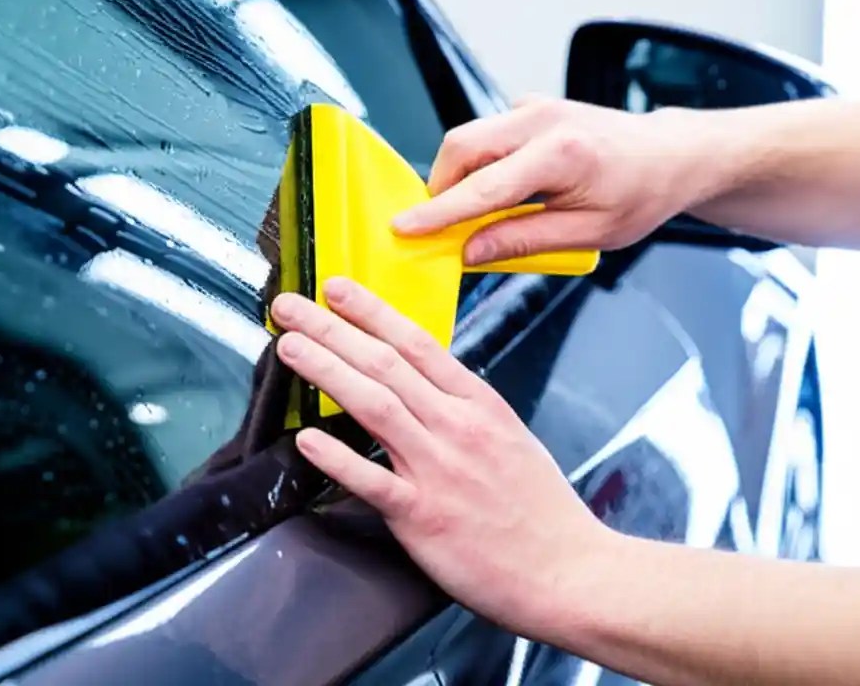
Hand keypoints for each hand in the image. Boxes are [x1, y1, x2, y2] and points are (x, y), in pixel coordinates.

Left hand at [269, 276, 613, 633]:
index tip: (337, 288)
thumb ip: (465, 410)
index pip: (417, 344)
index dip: (372, 312)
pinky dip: (338, 458)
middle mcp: (457, 428)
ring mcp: (440, 470)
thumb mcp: (510, 438)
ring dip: (326, 371)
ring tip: (289, 347)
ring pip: (374, 406)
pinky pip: (373, 481)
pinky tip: (306, 438)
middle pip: (385, 364)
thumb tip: (423, 386)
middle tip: (290, 306)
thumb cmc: (541, 511)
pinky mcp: (424, 517)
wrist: (570, 571)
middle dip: (331, 328)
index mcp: (480, 406)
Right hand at [391, 96, 741, 264]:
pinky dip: (479, 165)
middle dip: (440, 188)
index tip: (404, 228)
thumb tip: (471, 251)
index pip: (482, 188)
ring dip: (459, 177)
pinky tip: (499, 191)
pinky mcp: (531, 108)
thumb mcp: (589, 233)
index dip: (438, 212)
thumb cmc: (640, 194)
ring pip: (469, 138)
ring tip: (472, 215)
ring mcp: (535, 108)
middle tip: (438, 228)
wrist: (669, 156)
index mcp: (560, 154)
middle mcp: (542, 121)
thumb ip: (525, 240)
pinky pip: (487, 135)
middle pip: (461, 147)